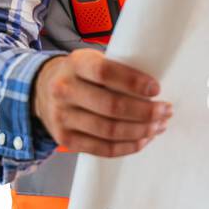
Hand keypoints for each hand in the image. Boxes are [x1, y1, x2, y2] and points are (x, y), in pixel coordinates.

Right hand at [31, 50, 171, 155]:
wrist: (42, 89)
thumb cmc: (79, 74)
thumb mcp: (91, 60)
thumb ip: (117, 70)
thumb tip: (155, 90)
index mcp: (76, 64)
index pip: (105, 72)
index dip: (133, 82)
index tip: (156, 89)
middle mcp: (65, 90)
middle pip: (111, 106)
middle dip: (145, 112)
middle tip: (165, 110)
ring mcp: (63, 117)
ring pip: (110, 131)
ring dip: (141, 131)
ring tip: (159, 126)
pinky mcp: (66, 139)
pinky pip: (103, 149)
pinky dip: (128, 146)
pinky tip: (144, 139)